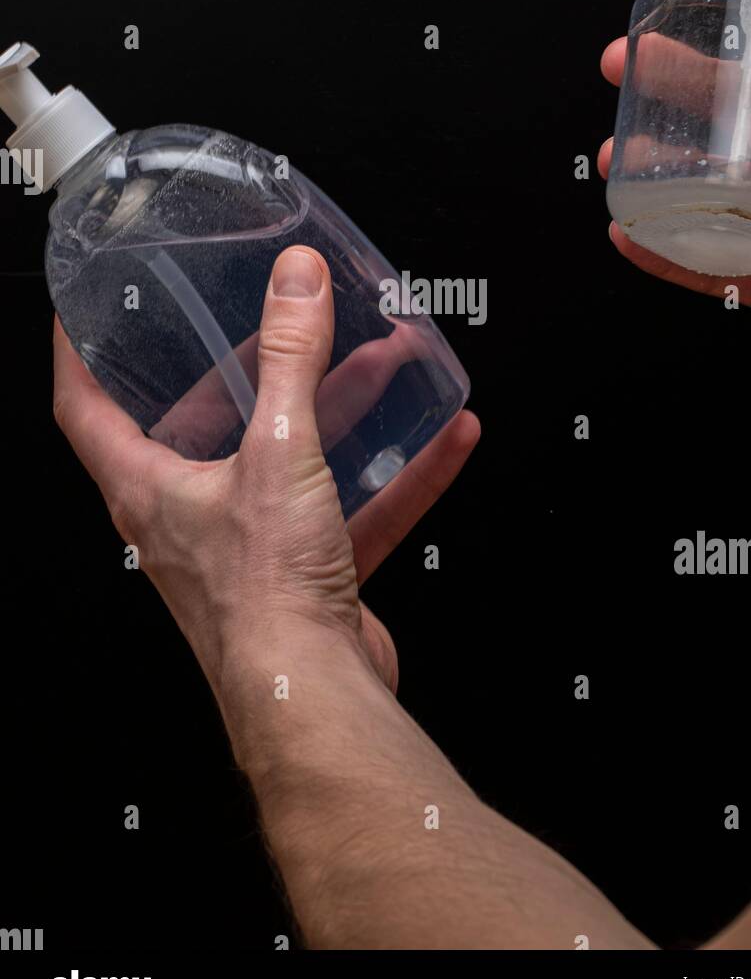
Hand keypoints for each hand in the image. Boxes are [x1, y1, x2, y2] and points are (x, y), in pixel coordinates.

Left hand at [52, 245, 479, 694]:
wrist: (314, 694)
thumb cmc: (265, 599)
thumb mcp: (279, 453)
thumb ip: (291, 360)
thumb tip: (295, 283)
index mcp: (148, 486)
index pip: (84, 404)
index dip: (79, 352)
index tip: (84, 311)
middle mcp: (189, 515)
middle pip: (205, 424)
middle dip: (251, 371)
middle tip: (280, 325)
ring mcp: (249, 545)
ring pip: (290, 460)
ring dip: (338, 412)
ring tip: (383, 365)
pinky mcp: (306, 572)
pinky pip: (351, 507)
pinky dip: (395, 475)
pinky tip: (444, 442)